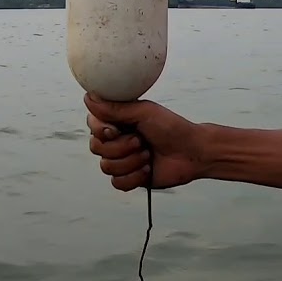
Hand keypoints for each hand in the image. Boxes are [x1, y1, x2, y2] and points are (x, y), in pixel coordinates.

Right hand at [84, 93, 204, 190]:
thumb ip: (115, 108)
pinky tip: (148, 170)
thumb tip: (89, 96)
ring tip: (148, 155)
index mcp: (118, 121)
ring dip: (131, 162)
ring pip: (106, 167)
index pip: (93, 127)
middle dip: (121, 147)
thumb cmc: (172, 128)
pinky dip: (134, 177)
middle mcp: (118, 140)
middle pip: (96, 148)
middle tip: (141, 141)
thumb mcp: (144, 112)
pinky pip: (117, 183)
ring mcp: (123, 159)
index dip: (101, 131)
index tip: (117, 130)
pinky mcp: (130, 177)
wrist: (193, 152)